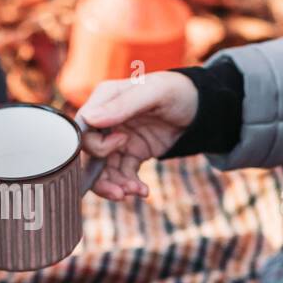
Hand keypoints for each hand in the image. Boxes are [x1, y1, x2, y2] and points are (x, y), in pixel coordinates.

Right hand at [75, 70, 198, 200]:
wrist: (200, 107)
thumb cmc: (176, 90)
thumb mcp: (153, 93)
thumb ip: (122, 105)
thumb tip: (89, 119)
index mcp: (104, 100)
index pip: (82, 127)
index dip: (92, 144)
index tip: (121, 143)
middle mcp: (106, 121)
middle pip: (89, 154)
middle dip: (101, 177)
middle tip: (119, 191)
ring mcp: (117, 139)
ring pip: (104, 169)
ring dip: (116, 185)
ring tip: (133, 192)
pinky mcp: (131, 154)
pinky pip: (123, 175)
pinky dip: (130, 185)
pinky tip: (143, 191)